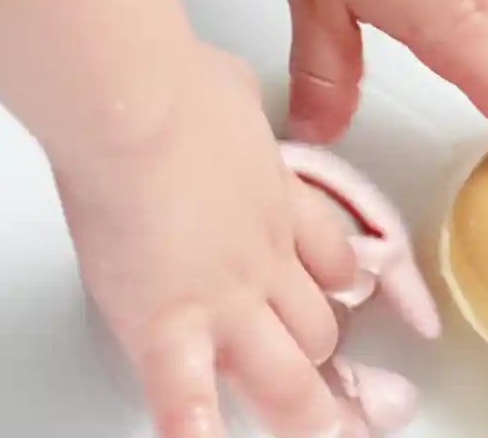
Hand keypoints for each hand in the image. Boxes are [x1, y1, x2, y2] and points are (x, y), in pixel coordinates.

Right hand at [58, 47, 364, 436]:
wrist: (141, 107)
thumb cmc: (177, 84)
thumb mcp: (228, 87)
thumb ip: (231, 106)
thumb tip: (218, 91)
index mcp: (278, 203)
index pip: (330, 260)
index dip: (341, 287)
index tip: (346, 299)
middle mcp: (265, 260)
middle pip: (319, 329)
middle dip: (326, 363)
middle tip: (341, 396)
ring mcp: (223, 301)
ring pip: (287, 376)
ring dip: (302, 413)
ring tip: (318, 437)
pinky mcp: (169, 327)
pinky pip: (187, 399)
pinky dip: (196, 434)